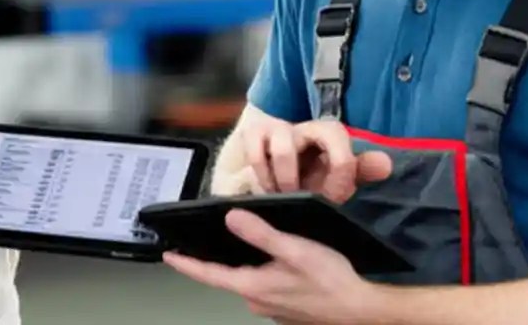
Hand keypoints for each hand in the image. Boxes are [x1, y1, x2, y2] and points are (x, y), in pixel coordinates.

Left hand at [163, 208, 377, 323]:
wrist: (359, 311)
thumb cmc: (328, 279)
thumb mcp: (294, 249)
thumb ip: (261, 233)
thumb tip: (229, 217)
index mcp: (252, 286)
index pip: (208, 275)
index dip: (186, 264)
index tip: (168, 255)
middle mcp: (256, 301)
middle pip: (228, 277)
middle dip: (217, 260)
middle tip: (207, 240)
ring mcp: (271, 309)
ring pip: (249, 282)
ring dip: (243, 265)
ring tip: (242, 244)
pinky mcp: (286, 310)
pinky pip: (265, 288)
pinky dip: (262, 273)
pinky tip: (274, 262)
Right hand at [244, 119, 391, 202]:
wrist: (274, 181)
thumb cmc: (310, 179)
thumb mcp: (336, 180)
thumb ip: (361, 171)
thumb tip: (386, 164)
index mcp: (330, 135)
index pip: (342, 143)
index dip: (340, 171)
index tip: (333, 196)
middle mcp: (305, 126)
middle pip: (316, 141)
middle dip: (311, 179)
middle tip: (301, 197)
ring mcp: (277, 128)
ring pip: (283, 150)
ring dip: (283, 181)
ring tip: (282, 195)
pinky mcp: (254, 133)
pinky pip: (256, 152)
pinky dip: (261, 176)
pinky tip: (267, 188)